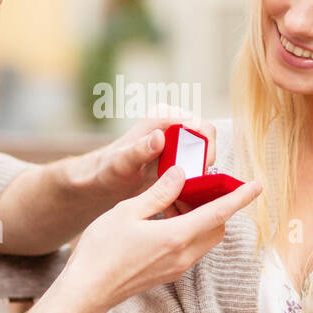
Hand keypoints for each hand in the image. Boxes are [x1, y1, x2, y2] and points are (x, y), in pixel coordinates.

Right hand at [60, 164, 262, 312]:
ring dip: (201, 218)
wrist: (88, 291)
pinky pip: (191, 248)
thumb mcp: (128, 211)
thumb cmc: (102, 251)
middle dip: (216, 205)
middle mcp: (183, 255)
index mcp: (176, 236)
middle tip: (196, 186)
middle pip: (217, 226)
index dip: (240, 197)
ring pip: (205, 238)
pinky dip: (189, 230)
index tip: (257, 185)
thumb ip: (159, 192)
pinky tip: (165, 218)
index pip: (219, 212)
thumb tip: (181, 174)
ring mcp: (177, 267)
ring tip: (175, 200)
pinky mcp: (168, 273)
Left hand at [71, 107, 217, 208]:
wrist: (104, 179)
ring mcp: (178, 138)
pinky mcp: (180, 153)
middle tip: (190, 188)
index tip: (197, 175)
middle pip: (207, 142)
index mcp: (162, 117)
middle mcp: (174, 123)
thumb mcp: (122, 163)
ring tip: (183, 195)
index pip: (200, 128)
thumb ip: (139, 150)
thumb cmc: (109, 169)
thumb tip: (160, 137)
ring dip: (199, 175)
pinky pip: (197, 165)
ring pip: (205, 155)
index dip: (206, 151)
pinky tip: (179, 195)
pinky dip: (193, 180)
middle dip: (203, 166)